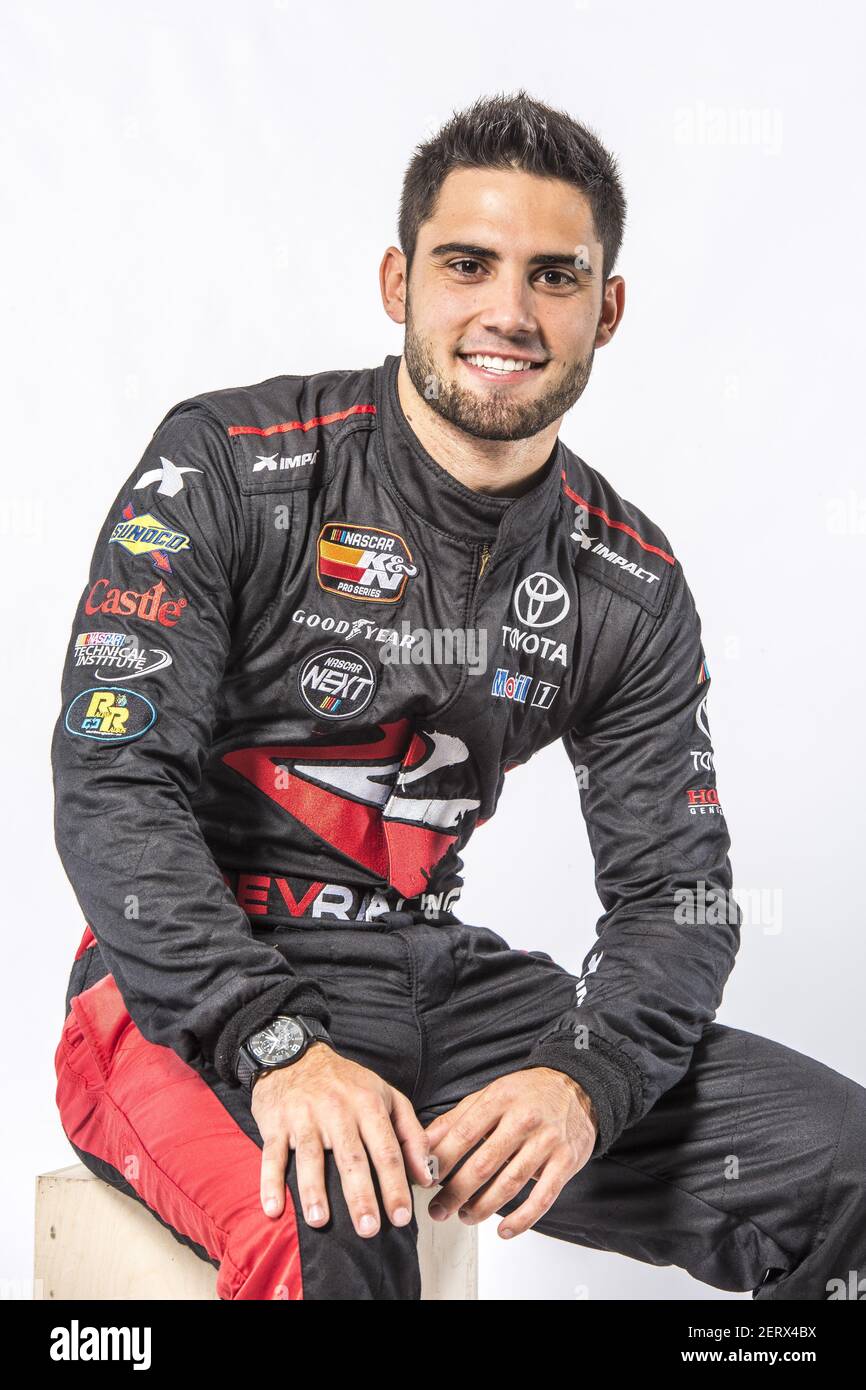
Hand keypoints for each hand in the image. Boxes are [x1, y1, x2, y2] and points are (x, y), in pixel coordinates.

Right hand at [251, 1043, 433, 1236]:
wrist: (295, 1054)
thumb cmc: (345, 1082)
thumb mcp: (385, 1096)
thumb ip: (410, 1134)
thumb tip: (426, 1175)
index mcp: (367, 1104)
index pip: (386, 1150)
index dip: (395, 1185)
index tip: (402, 1217)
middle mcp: (337, 1110)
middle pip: (351, 1158)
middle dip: (360, 1196)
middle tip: (368, 1229)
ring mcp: (304, 1117)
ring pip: (311, 1157)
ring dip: (314, 1191)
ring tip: (320, 1222)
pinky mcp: (275, 1124)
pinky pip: (273, 1155)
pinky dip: (270, 1182)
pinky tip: (273, 1209)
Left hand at [422, 1067, 596, 1238]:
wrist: (577, 1088)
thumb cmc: (528, 1094)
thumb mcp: (490, 1095)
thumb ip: (456, 1119)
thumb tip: (424, 1143)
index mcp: (500, 1099)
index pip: (464, 1134)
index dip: (443, 1160)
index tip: (425, 1179)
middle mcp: (524, 1119)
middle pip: (484, 1164)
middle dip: (456, 1192)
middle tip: (438, 1208)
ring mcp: (547, 1142)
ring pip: (509, 1184)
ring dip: (483, 1207)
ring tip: (464, 1216)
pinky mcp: (566, 1162)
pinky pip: (542, 1198)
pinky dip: (522, 1219)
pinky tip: (504, 1230)